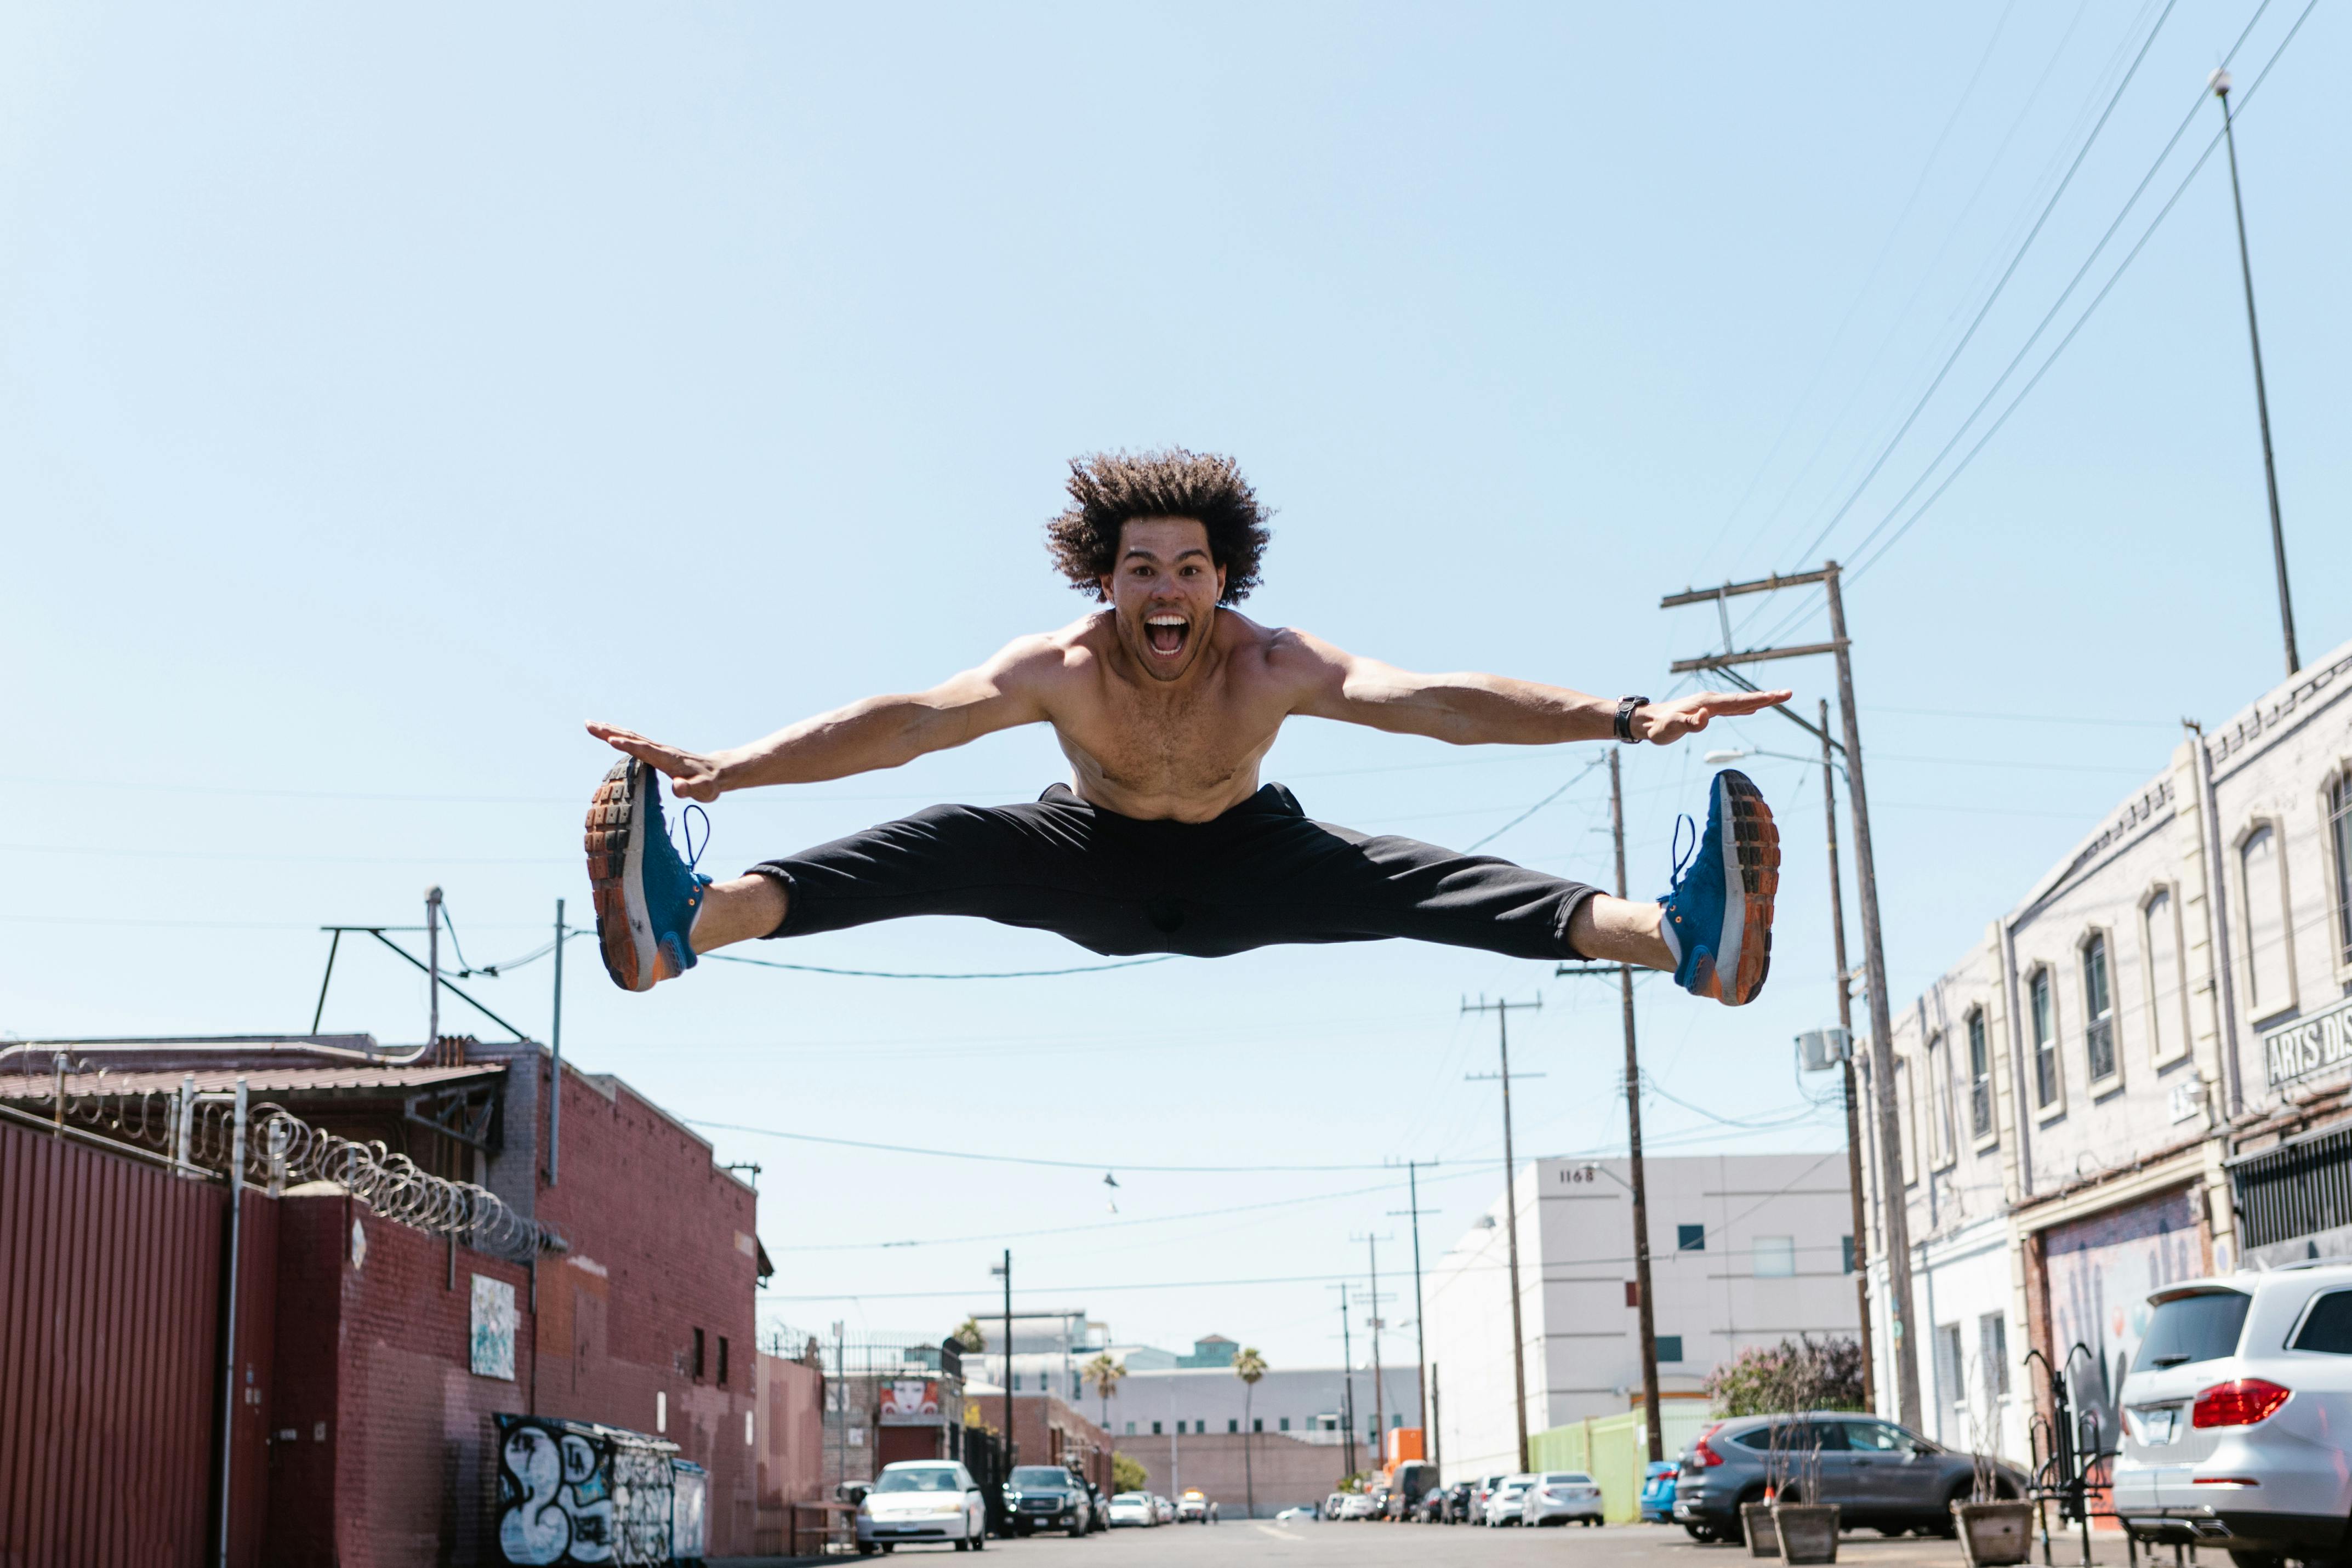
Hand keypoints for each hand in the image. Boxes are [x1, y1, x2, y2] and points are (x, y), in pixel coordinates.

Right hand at [586, 721, 725, 800]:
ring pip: (631, 736)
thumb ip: (690, 789)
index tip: (611, 740)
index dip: (629, 746)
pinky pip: (635, 740)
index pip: (645, 751)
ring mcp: (658, 749)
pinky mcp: (657, 751)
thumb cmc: (709, 784)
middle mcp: (661, 750)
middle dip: (610, 732)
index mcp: (668, 759)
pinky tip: (609, 732)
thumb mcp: (703, 790)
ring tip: (591, 724)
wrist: (718, 772)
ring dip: (610, 730)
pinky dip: (620, 734)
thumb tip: (678, 787)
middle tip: (589, 724)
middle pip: (632, 738)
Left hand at [1636, 689, 1792, 744]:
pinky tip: (1752, 709)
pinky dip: (1744, 708)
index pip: (1738, 702)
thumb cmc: (1659, 727)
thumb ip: (1689, 723)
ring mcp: (1709, 705)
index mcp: (1708, 703)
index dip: (1759, 700)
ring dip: (1759, 701)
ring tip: (1777, 698)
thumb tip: (1705, 717)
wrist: (1646, 721)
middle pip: (1744, 699)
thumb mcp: (1672, 728)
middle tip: (1788, 693)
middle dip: (1766, 697)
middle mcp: (1711, 701)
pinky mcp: (1706, 711)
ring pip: (1739, 702)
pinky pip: (1731, 709)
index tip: (1777, 696)